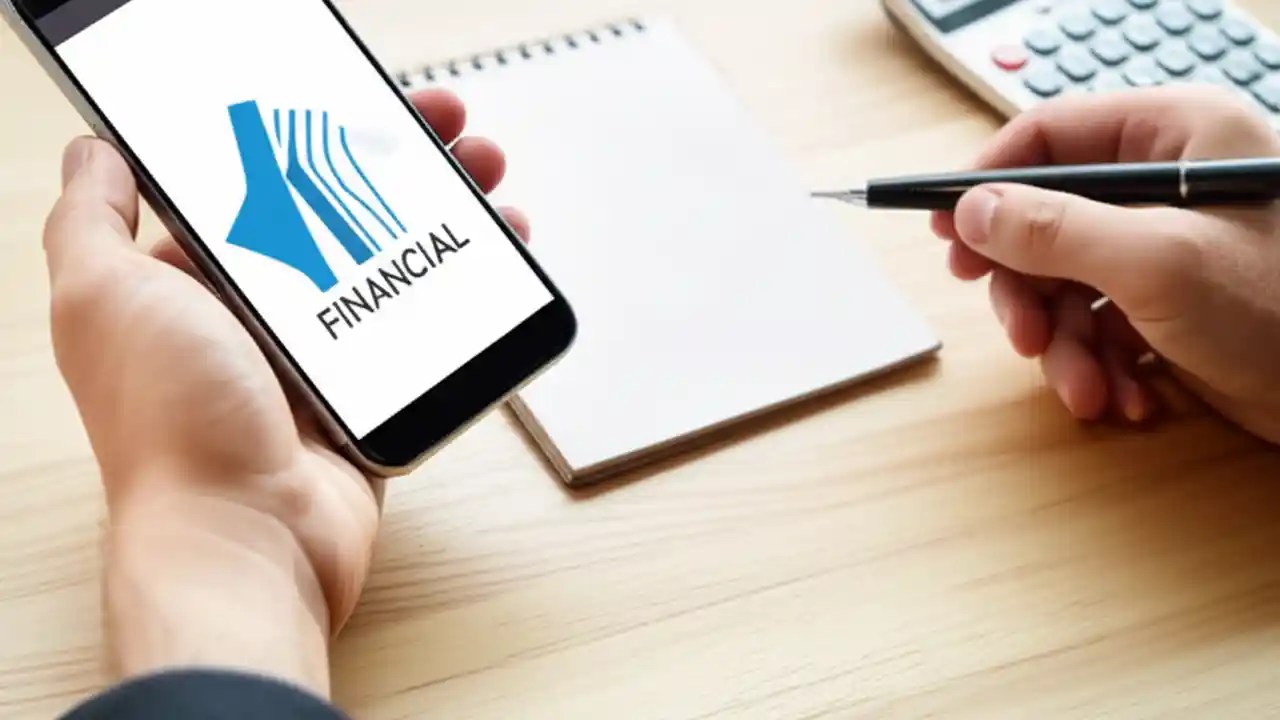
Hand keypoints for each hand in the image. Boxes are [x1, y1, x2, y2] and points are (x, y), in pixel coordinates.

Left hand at [45, 89, 527, 695]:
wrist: (250, 535)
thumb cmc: (176, 426)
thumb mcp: (104, 296)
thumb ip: (91, 220)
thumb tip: (94, 155)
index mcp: (192, 284)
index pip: (266, 185)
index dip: (321, 137)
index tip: (371, 112)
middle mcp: (253, 319)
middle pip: (343, 217)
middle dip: (402, 170)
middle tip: (454, 141)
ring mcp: (316, 363)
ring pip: (391, 269)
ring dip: (445, 221)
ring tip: (490, 191)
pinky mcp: (368, 400)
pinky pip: (421, 333)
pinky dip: (461, 295)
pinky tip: (494, 267)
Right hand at [932, 87, 1279, 439]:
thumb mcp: (1155, 263)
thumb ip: (1053, 230)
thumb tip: (971, 211)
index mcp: (1175, 137)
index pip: (1051, 136)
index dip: (990, 182)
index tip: (946, 229)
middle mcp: (1166, 183)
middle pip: (1045, 220)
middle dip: (1030, 291)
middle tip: (1021, 333)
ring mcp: (1166, 246)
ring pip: (1064, 284)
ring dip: (1065, 347)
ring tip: (1086, 390)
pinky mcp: (1168, 303)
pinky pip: (1098, 325)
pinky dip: (1098, 366)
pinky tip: (1124, 398)